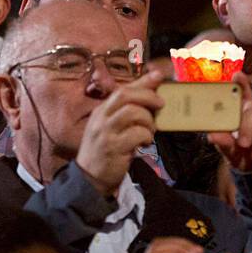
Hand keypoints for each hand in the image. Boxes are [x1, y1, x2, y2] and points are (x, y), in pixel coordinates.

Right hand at [75, 68, 164, 195]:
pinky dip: (146, 136)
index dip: (142, 81)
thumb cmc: (106, 149)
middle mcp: (101, 118)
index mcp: (101, 110)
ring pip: (133, 112)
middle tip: (161, 104)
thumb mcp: (111, 127)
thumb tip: (149, 95)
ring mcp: (106, 132)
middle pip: (125, 95)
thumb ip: (126, 111)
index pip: (122, 89)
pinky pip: (137, 133)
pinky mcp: (113, 147)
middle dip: (148, 96)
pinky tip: (145, 142)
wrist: (90, 177)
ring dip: (148, 120)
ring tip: (150, 130)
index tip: (159, 75)